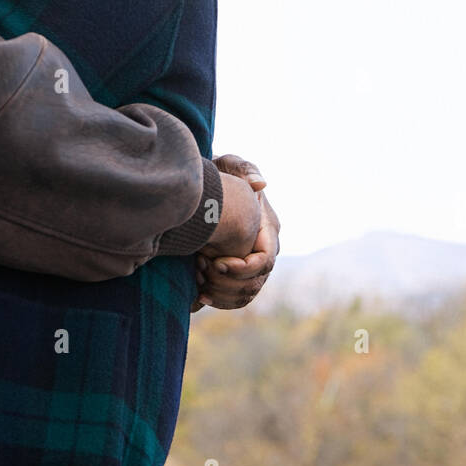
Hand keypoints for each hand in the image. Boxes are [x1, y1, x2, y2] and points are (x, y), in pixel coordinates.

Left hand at [192, 155, 279, 310]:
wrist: (206, 187)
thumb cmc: (221, 172)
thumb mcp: (231, 164)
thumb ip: (245, 169)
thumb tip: (260, 184)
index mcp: (268, 229)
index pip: (265, 260)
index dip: (244, 268)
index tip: (217, 263)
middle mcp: (264, 250)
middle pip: (255, 283)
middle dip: (228, 283)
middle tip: (201, 270)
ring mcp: (251, 264)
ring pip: (246, 295)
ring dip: (222, 294)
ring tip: (197, 281)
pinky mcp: (236, 273)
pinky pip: (234, 298)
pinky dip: (218, 301)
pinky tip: (197, 297)